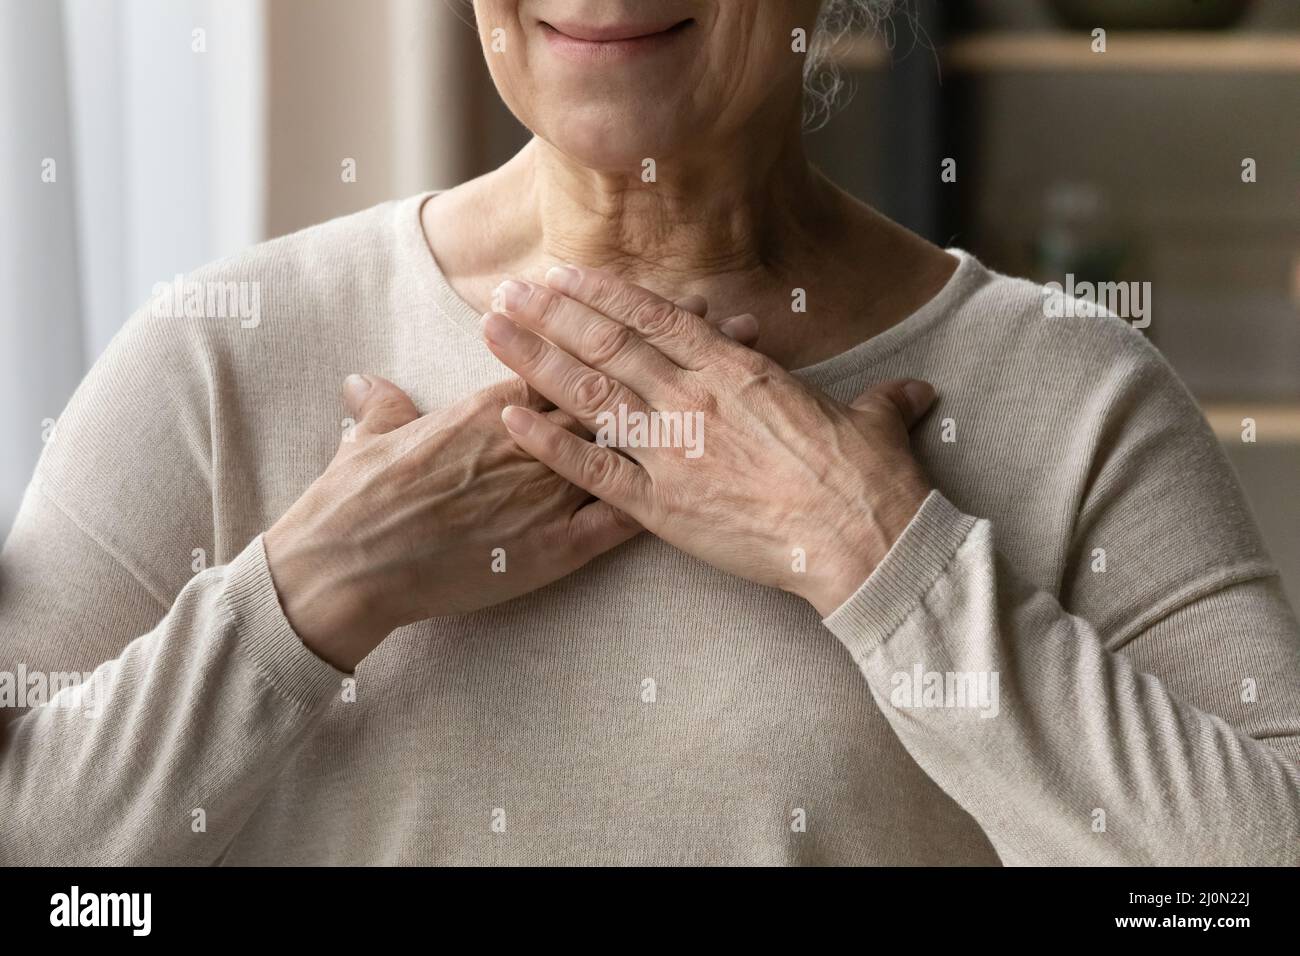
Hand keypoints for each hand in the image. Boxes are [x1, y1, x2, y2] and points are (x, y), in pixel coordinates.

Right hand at [264, 297, 750, 670]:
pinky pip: (615, 524)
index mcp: (490, 406)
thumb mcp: (365, 441)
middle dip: (679, 353)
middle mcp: (531, 439)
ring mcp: (546, 493)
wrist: (351, 565)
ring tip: (742, 395)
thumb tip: (364, 386)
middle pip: (619, 386)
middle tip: (735, 322)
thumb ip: (379, 410)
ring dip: (689, 419)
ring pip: (630, 447)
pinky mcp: (551, 549)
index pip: (570, 352)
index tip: (664, 301)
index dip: (621, 325)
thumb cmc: (355, 500)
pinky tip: (707, 491)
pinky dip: (659, 506)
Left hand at [481, 268, 937, 617]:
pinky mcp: (661, 507)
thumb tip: (916, 393)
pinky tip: (507, 415)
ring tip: (491, 332)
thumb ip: (884, 403)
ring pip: (588, 392)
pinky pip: (590, 469)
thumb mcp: (879, 424)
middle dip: (552, 313)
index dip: (603, 293)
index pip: (656, 317)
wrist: (864, 544)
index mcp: (739, 370)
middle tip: (507, 291)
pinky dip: (546, 442)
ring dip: (535, 358)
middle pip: (607, 343)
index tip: (565, 274)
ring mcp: (673, 451)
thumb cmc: (872, 481)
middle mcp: (695, 399)